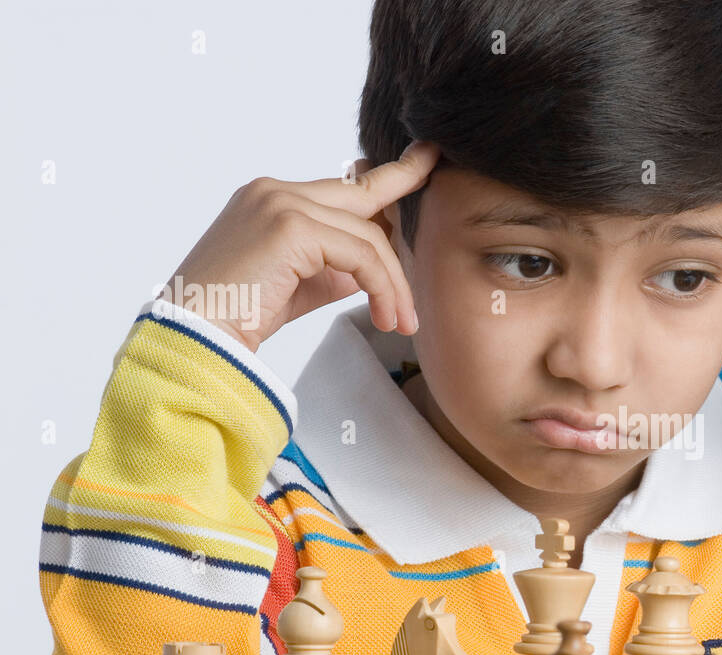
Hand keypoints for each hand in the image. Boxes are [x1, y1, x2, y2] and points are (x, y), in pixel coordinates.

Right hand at [158, 142, 439, 351]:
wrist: (197, 337)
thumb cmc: (242, 316)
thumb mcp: (304, 283)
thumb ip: (340, 263)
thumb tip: (378, 265)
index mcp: (273, 197)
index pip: (345, 185)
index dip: (389, 175)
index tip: (424, 161)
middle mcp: (276, 190)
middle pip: (365, 200)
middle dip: (404, 215)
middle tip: (435, 199)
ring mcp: (282, 203)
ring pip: (369, 236)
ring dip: (394, 285)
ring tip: (400, 324)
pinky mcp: (291, 227)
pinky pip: (361, 255)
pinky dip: (382, 287)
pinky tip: (384, 317)